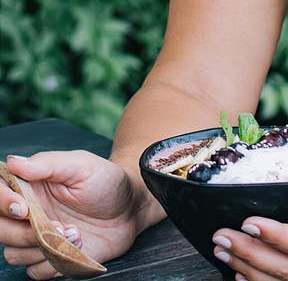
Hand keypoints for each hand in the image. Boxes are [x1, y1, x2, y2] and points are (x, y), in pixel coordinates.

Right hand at [0, 151, 143, 279]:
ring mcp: (39, 236)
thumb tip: (13, 161)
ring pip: (14, 254)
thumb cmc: (106, 180)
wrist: (131, 207)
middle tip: (56, 226)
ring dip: (44, 248)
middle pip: (1, 229)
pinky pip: (35, 271)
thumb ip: (46, 164)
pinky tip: (78, 245)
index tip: (24, 208)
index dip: (3, 203)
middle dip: (24, 233)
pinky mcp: (52, 257)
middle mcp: (29, 212)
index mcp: (31, 186)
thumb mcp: (80, 165)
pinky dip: (54, 263)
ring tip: (75, 232)